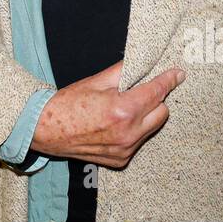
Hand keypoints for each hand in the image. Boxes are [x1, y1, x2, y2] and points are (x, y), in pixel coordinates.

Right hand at [29, 62, 183, 168]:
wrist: (44, 129)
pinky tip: (114, 124)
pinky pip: (138, 141)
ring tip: (122, 107)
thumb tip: (143, 62)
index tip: (178, 74)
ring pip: (151, 128)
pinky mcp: (120, 160)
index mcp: (123, 110)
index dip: (169, 80)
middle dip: (156, 98)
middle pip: (162, 112)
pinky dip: (133, 130)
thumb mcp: (96, 81)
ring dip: (145, 115)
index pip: (157, 92)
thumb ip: (124, 71)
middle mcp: (128, 134)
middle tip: (139, 89)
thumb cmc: (67, 103)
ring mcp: (125, 150)